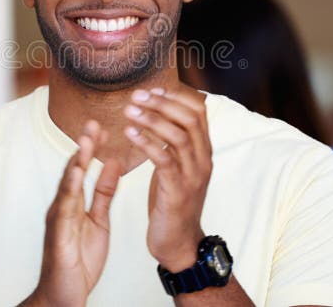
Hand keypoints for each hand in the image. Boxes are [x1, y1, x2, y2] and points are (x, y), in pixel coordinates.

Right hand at [25, 121, 121, 306]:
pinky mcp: (58, 235)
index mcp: (73, 203)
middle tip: (93, 122)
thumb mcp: (98, 221)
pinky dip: (70, 189)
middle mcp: (62, 207)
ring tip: (85, 140)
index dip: (92, 147)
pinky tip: (77, 174)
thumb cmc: (78, 260)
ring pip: (67, 185)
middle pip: (72, 170)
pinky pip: (65, 209)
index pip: (83, 168)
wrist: (63, 296)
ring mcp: (58, 220)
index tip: (104, 126)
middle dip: (83, 146)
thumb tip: (112, 163)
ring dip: (76, 161)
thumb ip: (103, 193)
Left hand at [124, 87, 211, 271]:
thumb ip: (174, 143)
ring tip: (129, 111)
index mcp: (203, 151)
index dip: (175, 96)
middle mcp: (203, 160)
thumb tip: (160, 115)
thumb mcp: (177, 167)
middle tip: (136, 96)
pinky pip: (165, 160)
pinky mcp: (178, 191)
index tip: (152, 89)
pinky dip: (147, 143)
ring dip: (152, 119)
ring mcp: (193, 176)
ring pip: (179, 136)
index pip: (198, 111)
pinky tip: (130, 134)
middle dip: (162, 103)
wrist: (179, 243)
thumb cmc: (172, 202)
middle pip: (190, 118)